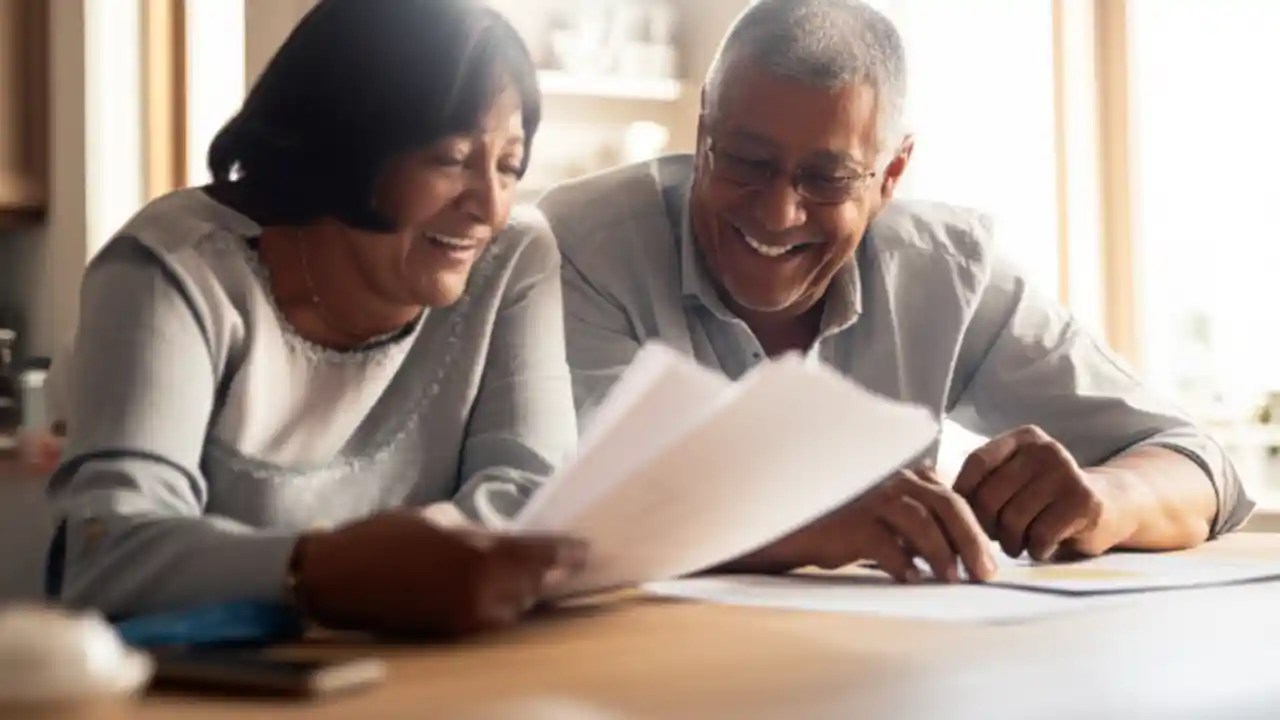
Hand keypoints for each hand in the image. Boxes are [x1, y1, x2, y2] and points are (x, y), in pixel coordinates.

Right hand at [294, 511, 586, 635]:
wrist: (335, 580)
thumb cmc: (383, 538)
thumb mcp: (439, 520)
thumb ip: (482, 533)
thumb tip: (512, 541)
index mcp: (480, 554)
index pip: (544, 556)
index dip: (569, 552)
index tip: (587, 548)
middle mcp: (482, 592)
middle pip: (539, 585)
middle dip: (557, 573)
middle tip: (575, 561)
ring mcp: (469, 618)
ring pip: (520, 607)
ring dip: (535, 592)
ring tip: (549, 577)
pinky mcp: (454, 634)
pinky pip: (496, 619)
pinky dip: (510, 606)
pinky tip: (514, 594)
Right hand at [726, 467, 995, 582]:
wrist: (796, 527)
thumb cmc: (845, 525)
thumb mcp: (889, 519)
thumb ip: (921, 523)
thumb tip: (962, 555)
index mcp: (906, 476)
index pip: (953, 497)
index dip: (976, 529)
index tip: (987, 561)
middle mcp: (892, 479)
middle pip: (946, 504)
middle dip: (971, 541)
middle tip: (985, 573)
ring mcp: (871, 497)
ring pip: (920, 520)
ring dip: (942, 552)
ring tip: (952, 579)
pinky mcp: (851, 521)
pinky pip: (886, 543)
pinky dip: (903, 564)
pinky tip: (911, 580)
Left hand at [954, 425, 1117, 561]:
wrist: (1111, 505)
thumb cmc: (1047, 498)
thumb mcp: (1017, 478)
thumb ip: (987, 481)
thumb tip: (939, 502)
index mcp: (1023, 438)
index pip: (976, 463)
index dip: (964, 495)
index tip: (965, 515)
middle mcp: (1045, 449)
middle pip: (990, 496)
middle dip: (987, 527)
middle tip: (996, 537)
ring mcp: (1066, 472)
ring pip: (1013, 520)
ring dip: (1011, 543)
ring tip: (1018, 544)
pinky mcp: (1083, 501)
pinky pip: (1040, 536)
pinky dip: (1035, 550)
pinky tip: (1042, 547)